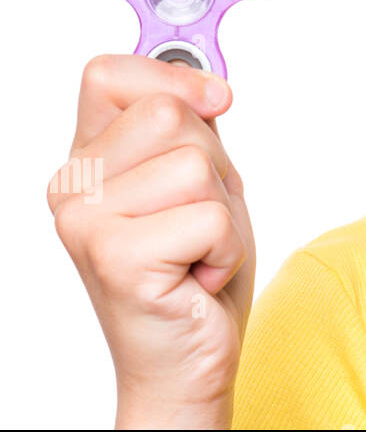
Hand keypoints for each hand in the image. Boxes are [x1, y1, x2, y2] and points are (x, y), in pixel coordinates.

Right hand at [48, 54, 254, 427]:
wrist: (187, 358)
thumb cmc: (195, 268)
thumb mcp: (202, 177)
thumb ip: (191, 124)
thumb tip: (207, 83)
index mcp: (88, 157)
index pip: (109, 73)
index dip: (172, 78)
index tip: (213, 103)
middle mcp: (72, 187)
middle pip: (171, 114)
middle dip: (214, 166)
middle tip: (198, 217)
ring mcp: (84, 222)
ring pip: (198, 165)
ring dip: (223, 211)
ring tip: (196, 248)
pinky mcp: (113, 257)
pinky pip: (211, 217)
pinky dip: (226, 248)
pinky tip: (197, 274)